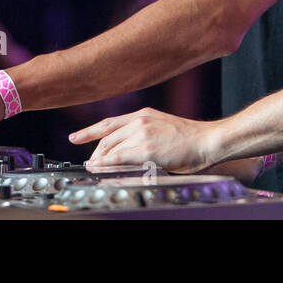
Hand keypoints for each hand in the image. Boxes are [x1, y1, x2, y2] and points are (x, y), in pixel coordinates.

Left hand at [70, 108, 219, 174]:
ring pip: (110, 148)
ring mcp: (143, 133)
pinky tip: (99, 168)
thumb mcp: (163, 127)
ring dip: (98, 159)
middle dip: (95, 151)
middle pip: (106, 136)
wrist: (208, 140)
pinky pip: (119, 157)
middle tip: (89, 163)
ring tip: (91, 168)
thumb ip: (144, 133)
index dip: (89, 131)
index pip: (109, 123)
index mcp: (144, 114)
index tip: (74, 137)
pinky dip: (106, 163)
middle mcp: (140, 120)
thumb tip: (128, 149)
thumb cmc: (190, 138)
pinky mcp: (147, 149)